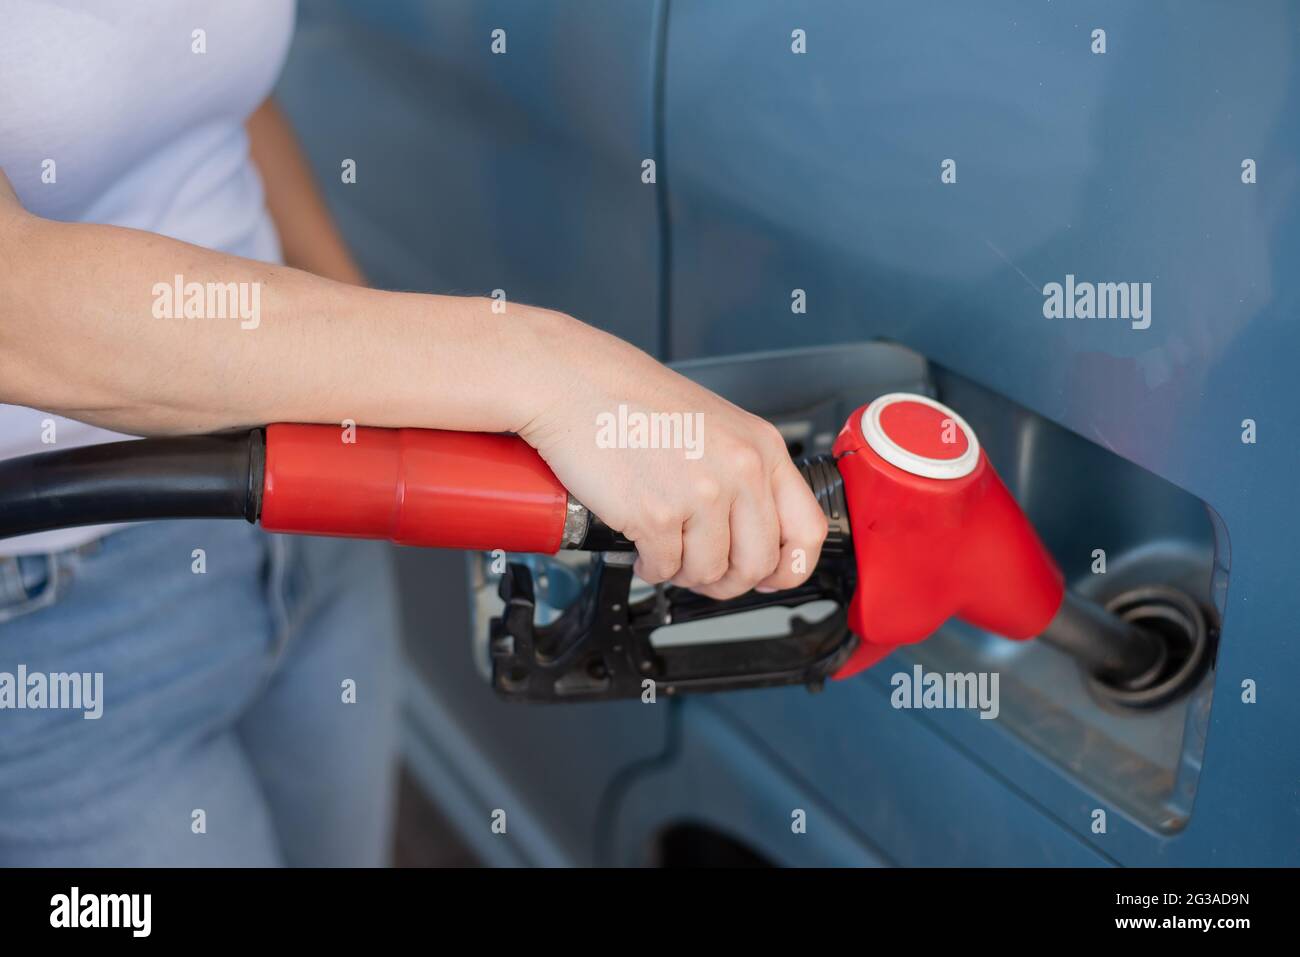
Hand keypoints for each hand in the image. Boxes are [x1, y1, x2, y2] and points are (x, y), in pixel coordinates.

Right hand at [516, 310, 828, 598]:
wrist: (575, 384)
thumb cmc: (634, 400)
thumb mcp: (716, 426)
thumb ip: (743, 474)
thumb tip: (754, 534)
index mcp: (760, 447)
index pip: (806, 530)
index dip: (789, 567)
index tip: (771, 577)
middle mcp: (739, 470)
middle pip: (757, 563)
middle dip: (726, 579)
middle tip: (703, 570)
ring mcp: (699, 494)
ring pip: (709, 573)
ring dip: (684, 573)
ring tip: (665, 550)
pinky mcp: (656, 515)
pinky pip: (665, 569)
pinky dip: (651, 568)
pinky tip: (641, 548)